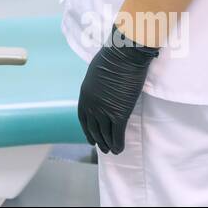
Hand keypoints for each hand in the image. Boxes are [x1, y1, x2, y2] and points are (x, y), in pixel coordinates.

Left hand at [77, 25, 159, 153]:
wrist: (123, 55)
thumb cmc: (113, 57)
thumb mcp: (96, 70)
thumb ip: (97, 83)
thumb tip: (102, 86)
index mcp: (85, 94)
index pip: (83, 117)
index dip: (87, 130)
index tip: (90, 138)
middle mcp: (92, 105)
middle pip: (93, 128)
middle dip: (98, 140)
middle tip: (102, 148)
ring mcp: (105, 110)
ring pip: (105, 133)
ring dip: (108, 144)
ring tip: (112, 151)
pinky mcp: (119, 113)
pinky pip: (117, 134)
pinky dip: (118, 143)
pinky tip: (120, 149)